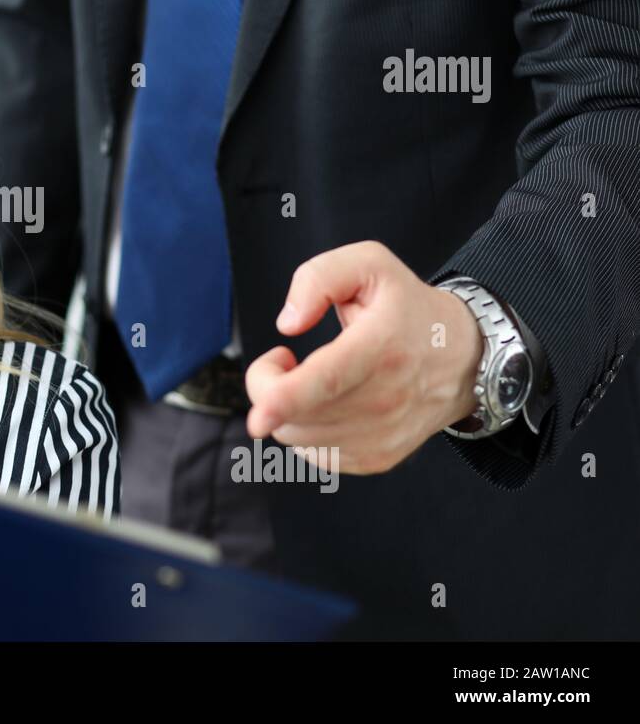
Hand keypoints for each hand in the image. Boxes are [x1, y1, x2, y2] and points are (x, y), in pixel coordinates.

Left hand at [244, 240, 482, 474]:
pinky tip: (323, 404)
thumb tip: (288, 324)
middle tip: (286, 360)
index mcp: (380, 348)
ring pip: (298, 438)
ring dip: (284, 409)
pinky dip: (305, 430)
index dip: (281, 399)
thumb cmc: (409, 308)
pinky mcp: (378, 458)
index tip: (258, 413)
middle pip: (297, 416)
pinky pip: (315, 453)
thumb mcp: (370, 265)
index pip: (325, 382)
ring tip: (308, 379)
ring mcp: (382, 435)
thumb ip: (318, 279)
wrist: (465, 358)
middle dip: (267, 386)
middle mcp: (384, 399)